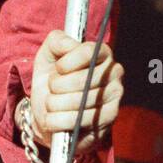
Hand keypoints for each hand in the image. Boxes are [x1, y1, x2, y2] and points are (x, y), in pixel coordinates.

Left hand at [19, 31, 123, 154]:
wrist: (49, 113)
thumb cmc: (52, 80)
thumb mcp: (48, 56)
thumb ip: (57, 41)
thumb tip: (69, 44)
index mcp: (102, 53)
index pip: (89, 52)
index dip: (67, 62)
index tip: (58, 69)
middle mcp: (114, 73)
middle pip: (83, 79)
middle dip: (57, 86)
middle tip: (52, 89)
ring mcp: (114, 98)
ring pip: (80, 101)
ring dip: (55, 104)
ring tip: (51, 105)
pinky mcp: (108, 120)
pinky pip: (79, 120)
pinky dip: (58, 121)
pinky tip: (53, 120)